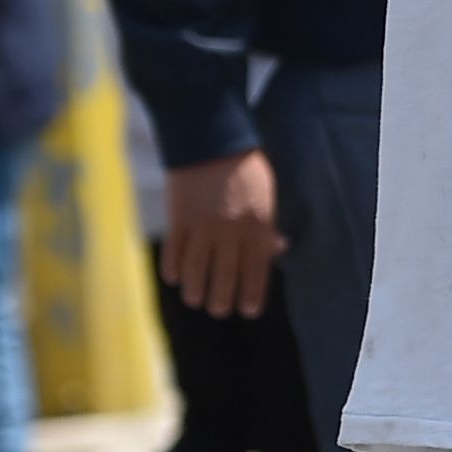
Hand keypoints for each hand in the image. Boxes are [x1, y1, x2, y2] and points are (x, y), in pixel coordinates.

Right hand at [162, 151, 284, 318]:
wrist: (210, 140)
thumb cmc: (245, 168)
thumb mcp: (267, 195)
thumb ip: (268, 225)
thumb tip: (278, 250)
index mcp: (257, 225)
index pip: (256, 270)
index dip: (251, 293)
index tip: (247, 311)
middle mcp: (230, 230)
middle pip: (225, 275)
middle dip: (222, 298)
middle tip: (218, 310)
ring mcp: (202, 226)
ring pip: (197, 269)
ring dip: (196, 289)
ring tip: (195, 300)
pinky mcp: (177, 219)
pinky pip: (174, 252)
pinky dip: (174, 268)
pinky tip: (175, 278)